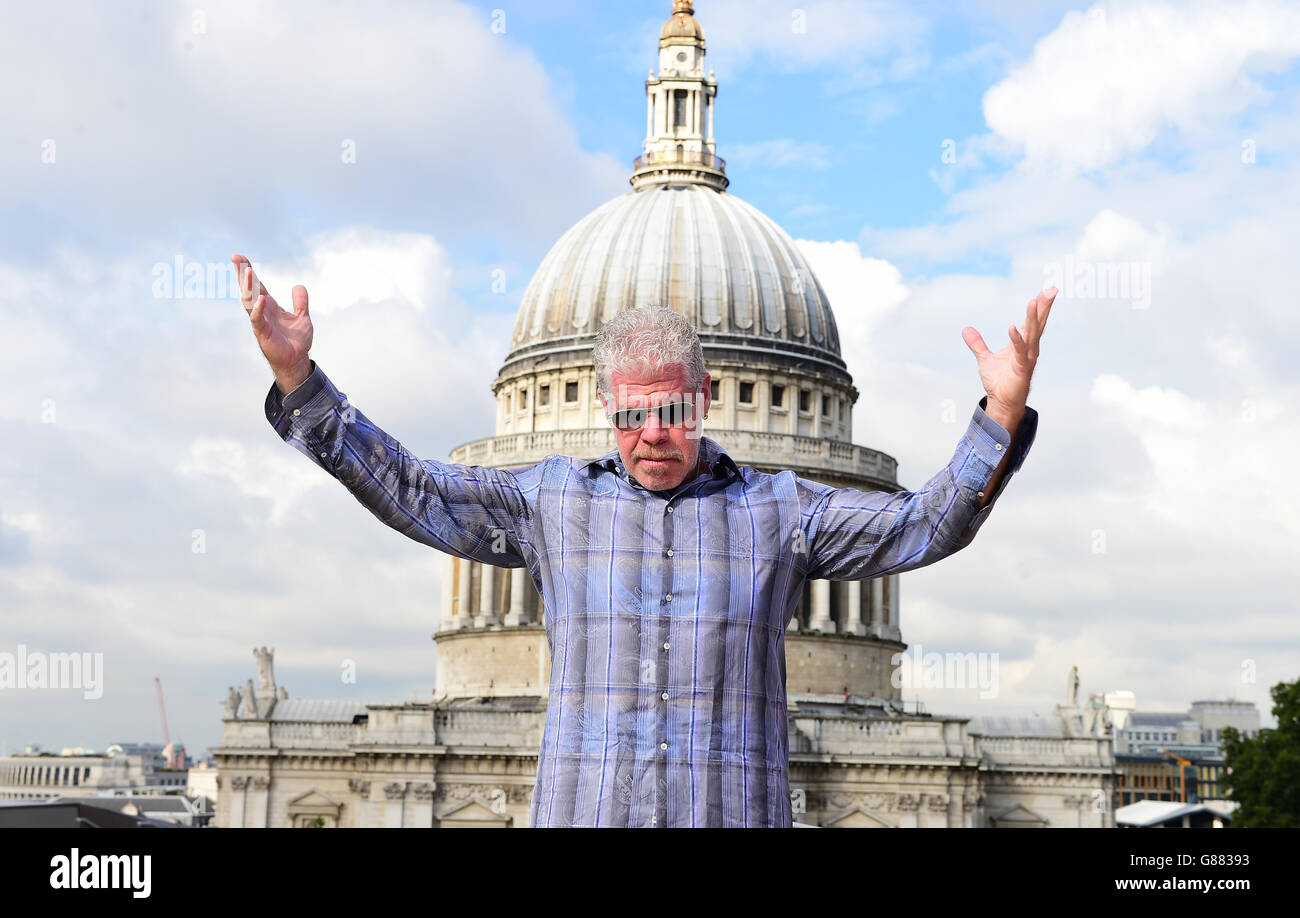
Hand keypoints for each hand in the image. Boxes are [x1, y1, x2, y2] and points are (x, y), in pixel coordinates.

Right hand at [232, 253, 313, 390]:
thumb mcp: (302, 317)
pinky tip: (260, 299)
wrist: (297, 360)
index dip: (248, 271)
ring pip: (250, 301)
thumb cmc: (296, 341)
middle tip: (236, 257)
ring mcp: (260, 321)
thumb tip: (298, 286)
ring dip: (248, 286)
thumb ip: (300, 302)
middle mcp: (262, 311)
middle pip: (249, 288)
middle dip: (243, 273)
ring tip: (247, 270)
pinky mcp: (262, 333)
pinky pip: (257, 319)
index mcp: (270, 306)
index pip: (257, 285)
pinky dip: (258, 309)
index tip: (239, 256)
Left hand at [961, 286, 1055, 416]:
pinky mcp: (1021, 369)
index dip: (1038, 307)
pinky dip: (1017, 339)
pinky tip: (1013, 327)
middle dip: (1044, 307)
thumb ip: (977, 344)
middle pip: (1037, 324)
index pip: (1032, 322)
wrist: (1001, 403)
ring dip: (1034, 318)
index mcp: (1022, 344)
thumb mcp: (984, 358)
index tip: (1045, 291)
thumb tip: (966, 329)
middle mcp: (1028, 349)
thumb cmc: (999, 382)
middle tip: (1051, 289)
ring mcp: (1027, 358)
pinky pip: (1020, 351)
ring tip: (1035, 300)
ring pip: (1032, 334)